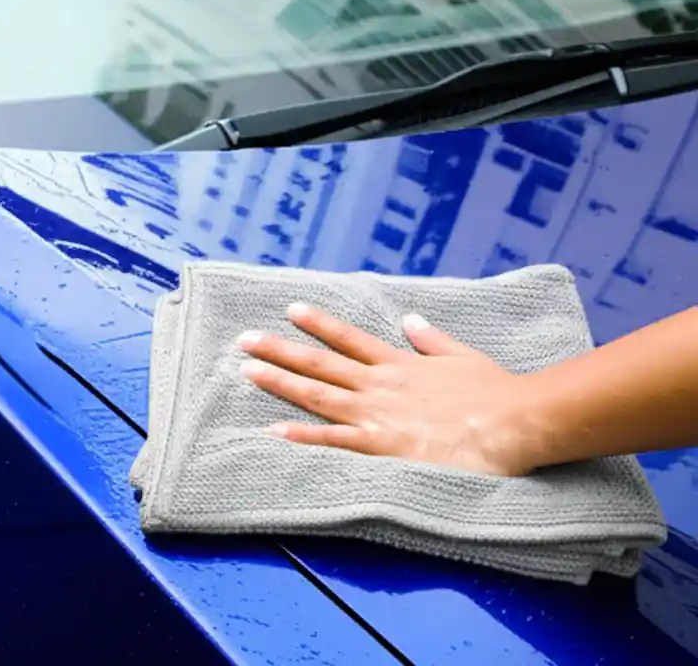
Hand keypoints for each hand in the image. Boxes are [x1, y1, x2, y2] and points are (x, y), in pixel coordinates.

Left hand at [237, 304, 540, 476]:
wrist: (513, 423)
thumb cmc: (495, 395)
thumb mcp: (462, 357)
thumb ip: (432, 339)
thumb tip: (411, 319)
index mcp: (399, 364)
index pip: (349, 338)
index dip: (318, 323)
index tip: (290, 309)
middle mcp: (380, 385)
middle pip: (320, 363)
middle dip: (279, 350)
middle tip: (244, 340)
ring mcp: (377, 415)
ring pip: (317, 395)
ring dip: (279, 382)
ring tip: (246, 372)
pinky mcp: (381, 447)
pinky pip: (333, 441)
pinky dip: (302, 436)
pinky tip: (273, 431)